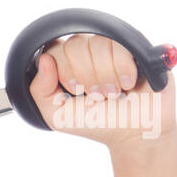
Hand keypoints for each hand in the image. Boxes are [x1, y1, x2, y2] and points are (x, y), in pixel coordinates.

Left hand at [28, 33, 176, 144]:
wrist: (136, 133)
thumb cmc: (98, 124)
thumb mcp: (57, 115)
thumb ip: (39, 90)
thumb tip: (44, 60)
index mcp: (68, 66)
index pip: (54, 50)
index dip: (64, 71)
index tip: (75, 91)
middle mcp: (89, 53)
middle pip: (74, 45)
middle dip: (84, 76)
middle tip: (97, 96)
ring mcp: (112, 47)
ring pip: (96, 43)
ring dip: (104, 75)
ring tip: (113, 94)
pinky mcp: (135, 46)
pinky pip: (119, 43)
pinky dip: (122, 68)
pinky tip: (128, 84)